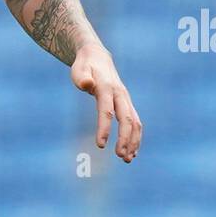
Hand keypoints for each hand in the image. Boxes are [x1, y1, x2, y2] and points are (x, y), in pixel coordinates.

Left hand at [70, 42, 142, 162]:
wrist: (98, 57)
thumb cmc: (85, 66)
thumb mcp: (79, 69)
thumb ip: (82, 77)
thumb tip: (85, 84)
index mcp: (106, 88)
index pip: (107, 111)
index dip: (104, 128)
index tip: (100, 146)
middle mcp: (120, 94)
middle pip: (127, 119)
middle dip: (125, 139)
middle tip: (120, 157)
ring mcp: (126, 99)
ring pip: (135, 122)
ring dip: (134, 141)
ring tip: (128, 159)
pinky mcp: (127, 104)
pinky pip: (136, 122)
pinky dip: (136, 137)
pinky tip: (132, 152)